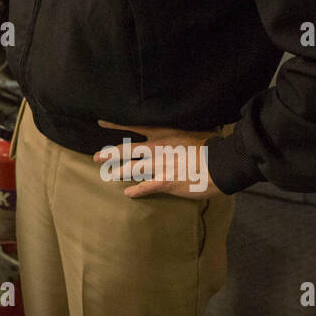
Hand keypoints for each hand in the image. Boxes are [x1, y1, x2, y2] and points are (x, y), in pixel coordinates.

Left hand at [91, 120, 227, 199]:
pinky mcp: (164, 182)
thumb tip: (184, 125)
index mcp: (162, 134)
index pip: (133, 126)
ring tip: (109, 175)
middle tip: (96, 157)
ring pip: (132, 169)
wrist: (219, 164)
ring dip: (119, 172)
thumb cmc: (210, 146)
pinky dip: (135, 191)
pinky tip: (128, 193)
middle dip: (109, 154)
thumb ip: (182, 129)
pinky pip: (145, 187)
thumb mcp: (194, 130)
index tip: (101, 122)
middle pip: (126, 150)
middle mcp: (156, 149)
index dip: (116, 124)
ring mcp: (158, 166)